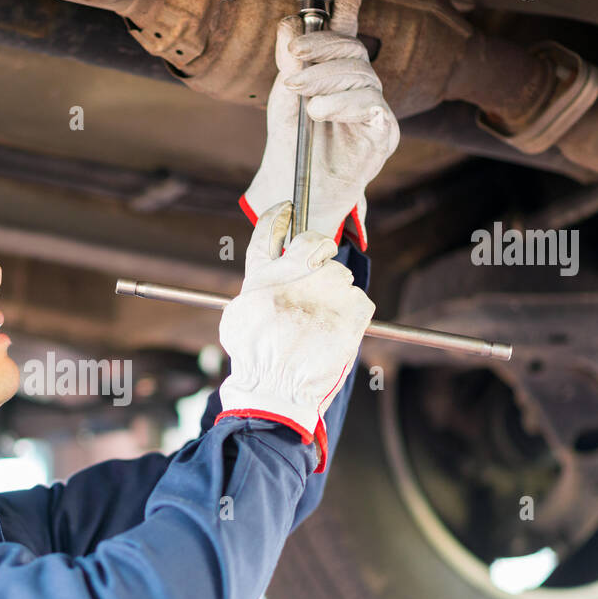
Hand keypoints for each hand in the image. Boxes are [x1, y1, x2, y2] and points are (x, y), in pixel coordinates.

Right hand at [216, 200, 375, 471]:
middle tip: (316, 282)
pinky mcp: (351, 309)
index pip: (268, 230)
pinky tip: (336, 334)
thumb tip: (271, 275)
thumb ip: (257, 288)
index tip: (287, 209)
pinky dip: (351, 315)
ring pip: (340, 275)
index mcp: (262, 276)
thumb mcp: (240, 317)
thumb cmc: (255, 359)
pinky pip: (358, 300)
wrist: (276, 389)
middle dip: (318, 255)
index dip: (279, 215)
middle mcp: (293, 274)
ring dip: (335, 293)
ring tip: (321, 323)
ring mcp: (325, 290)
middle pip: (314, 244)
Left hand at [240, 0, 399, 250]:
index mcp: (337, 75)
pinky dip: (344, 105)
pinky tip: (321, 111)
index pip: (346, 32)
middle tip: (292, 62)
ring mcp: (375, 110)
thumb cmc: (293, 146)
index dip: (349, 2)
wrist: (295, 192)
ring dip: (326, 81)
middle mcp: (361, 87)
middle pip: (353, 51)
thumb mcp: (283, 99)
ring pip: (361, 77)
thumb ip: (288, 64)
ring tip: (303, 98)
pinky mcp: (383, 135)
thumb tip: (287, 23)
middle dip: (322, 50)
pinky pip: (372, 107)